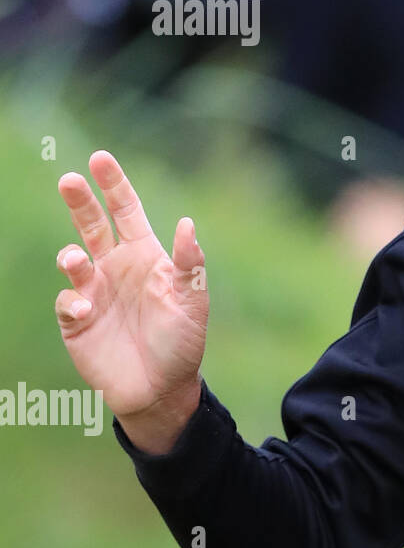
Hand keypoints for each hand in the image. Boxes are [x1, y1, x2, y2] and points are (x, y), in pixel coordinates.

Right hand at [54, 151, 207, 451]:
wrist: (161, 389)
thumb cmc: (182, 343)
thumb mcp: (193, 302)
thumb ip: (190, 265)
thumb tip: (188, 223)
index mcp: (146, 257)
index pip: (127, 213)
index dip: (114, 186)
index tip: (101, 159)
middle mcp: (116, 269)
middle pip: (92, 225)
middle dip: (80, 201)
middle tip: (69, 178)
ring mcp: (94, 293)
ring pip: (72, 260)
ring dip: (71, 256)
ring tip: (75, 259)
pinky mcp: (76, 321)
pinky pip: (66, 301)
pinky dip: (71, 301)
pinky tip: (85, 310)